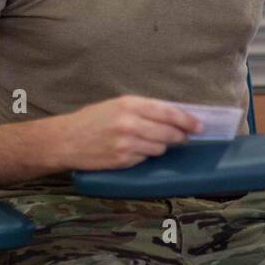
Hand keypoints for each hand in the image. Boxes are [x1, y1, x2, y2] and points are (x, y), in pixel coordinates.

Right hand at [55, 95, 200, 170]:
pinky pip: (145, 159)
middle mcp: (130, 123)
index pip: (168, 112)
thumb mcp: (118, 105)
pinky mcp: (122, 160)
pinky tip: (136, 151)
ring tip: (153, 142)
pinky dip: (145, 156)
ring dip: (161, 147)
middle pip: (168, 132)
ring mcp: (126, 144)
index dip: (187, 120)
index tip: (199, 126)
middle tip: (185, 137)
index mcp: (130, 104)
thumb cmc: (93, 120)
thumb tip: (174, 116)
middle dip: (180, 136)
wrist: (66, 140)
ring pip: (159, 148)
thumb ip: (144, 109)